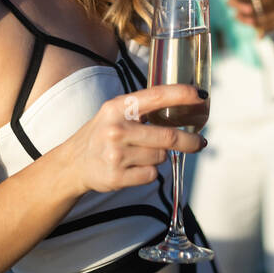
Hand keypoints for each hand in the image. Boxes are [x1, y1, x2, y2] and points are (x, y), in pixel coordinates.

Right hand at [63, 84, 206, 194]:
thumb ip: (142, 109)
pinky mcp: (117, 177)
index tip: (200, 96)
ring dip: (159, 157)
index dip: (180, 95)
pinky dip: (149, 172)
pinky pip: (151, 175)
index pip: (155, 96)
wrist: (73, 164)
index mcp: (118, 107)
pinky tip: (134, 167)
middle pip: (167, 137)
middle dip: (189, 141)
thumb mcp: (115, 113)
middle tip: (200, 142)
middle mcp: (117, 129)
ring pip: (160, 157)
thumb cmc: (101, 134)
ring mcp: (116, 154)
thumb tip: (182, 106)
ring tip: (141, 154)